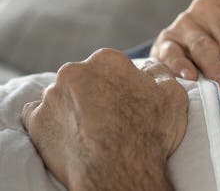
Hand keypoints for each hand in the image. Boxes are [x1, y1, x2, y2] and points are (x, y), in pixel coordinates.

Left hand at [21, 49, 187, 190]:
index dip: (121, 85)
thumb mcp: (173, 95)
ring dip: (72, 107)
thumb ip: (160, 74)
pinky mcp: (35, 121)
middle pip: (84, 78)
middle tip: (109, 117)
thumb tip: (150, 69)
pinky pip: (37, 115)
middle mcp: (75, 70)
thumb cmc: (149, 132)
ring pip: (61, 96)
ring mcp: (52, 96)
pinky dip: (50, 122)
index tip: (126, 101)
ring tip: (89, 130)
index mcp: (108, 60)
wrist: (119, 170)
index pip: (112, 66)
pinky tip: (68, 134)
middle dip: (94, 93)